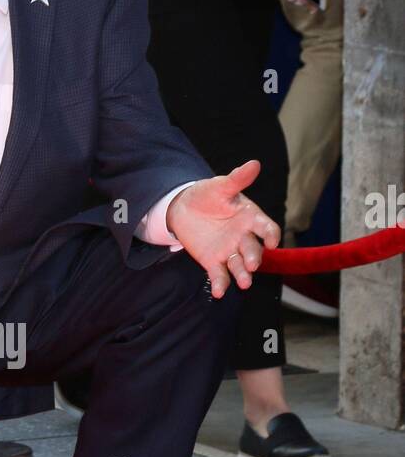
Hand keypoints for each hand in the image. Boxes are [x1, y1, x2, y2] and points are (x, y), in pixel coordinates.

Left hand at [165, 161, 280, 298]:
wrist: (184, 207)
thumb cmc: (208, 195)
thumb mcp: (220, 186)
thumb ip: (236, 179)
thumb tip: (254, 163)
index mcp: (250, 218)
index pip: (267, 228)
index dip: (271, 234)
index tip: (272, 240)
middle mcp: (244, 237)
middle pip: (253, 250)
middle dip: (254, 257)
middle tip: (252, 264)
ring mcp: (229, 251)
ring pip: (239, 265)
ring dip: (242, 275)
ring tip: (243, 283)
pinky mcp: (213, 262)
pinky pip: (219, 275)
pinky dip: (220, 284)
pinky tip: (218, 293)